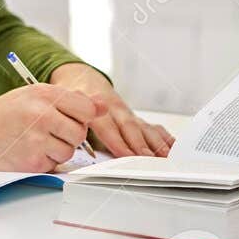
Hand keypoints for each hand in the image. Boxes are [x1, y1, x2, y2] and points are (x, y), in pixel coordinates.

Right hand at [0, 84, 106, 171]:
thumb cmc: (0, 116)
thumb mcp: (31, 97)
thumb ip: (69, 101)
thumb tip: (103, 105)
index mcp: (43, 93)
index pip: (87, 108)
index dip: (81, 117)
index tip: (67, 118)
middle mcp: (41, 113)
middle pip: (80, 132)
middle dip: (67, 135)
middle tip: (44, 131)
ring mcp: (37, 138)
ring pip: (69, 150)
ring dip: (55, 150)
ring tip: (32, 141)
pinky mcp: (33, 161)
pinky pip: (54, 164)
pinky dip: (43, 161)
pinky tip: (25, 151)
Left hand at [49, 62, 174, 156]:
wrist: (83, 79)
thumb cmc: (72, 97)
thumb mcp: (63, 104)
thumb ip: (68, 121)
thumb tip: (68, 140)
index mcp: (94, 106)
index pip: (107, 127)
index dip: (117, 141)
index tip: (126, 155)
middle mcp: (115, 109)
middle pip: (129, 128)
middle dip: (139, 144)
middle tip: (148, 159)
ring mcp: (128, 113)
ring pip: (144, 128)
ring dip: (156, 143)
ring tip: (166, 157)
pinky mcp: (136, 118)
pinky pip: (153, 128)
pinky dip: (165, 138)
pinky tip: (174, 148)